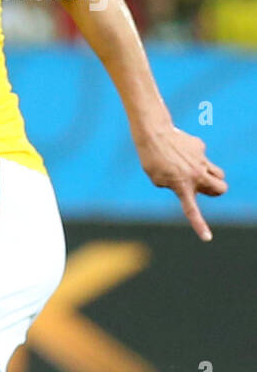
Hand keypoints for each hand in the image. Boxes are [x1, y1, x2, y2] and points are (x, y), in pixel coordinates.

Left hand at [134, 125, 225, 240]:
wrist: (153, 133)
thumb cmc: (151, 158)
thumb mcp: (158, 179)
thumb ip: (174, 185)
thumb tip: (188, 182)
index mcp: (183, 186)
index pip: (192, 210)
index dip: (199, 225)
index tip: (207, 238)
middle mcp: (196, 174)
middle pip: (221, 188)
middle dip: (216, 191)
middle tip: (203, 188)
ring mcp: (201, 160)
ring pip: (219, 173)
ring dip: (212, 177)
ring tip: (196, 173)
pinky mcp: (200, 148)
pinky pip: (201, 156)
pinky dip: (195, 157)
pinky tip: (179, 150)